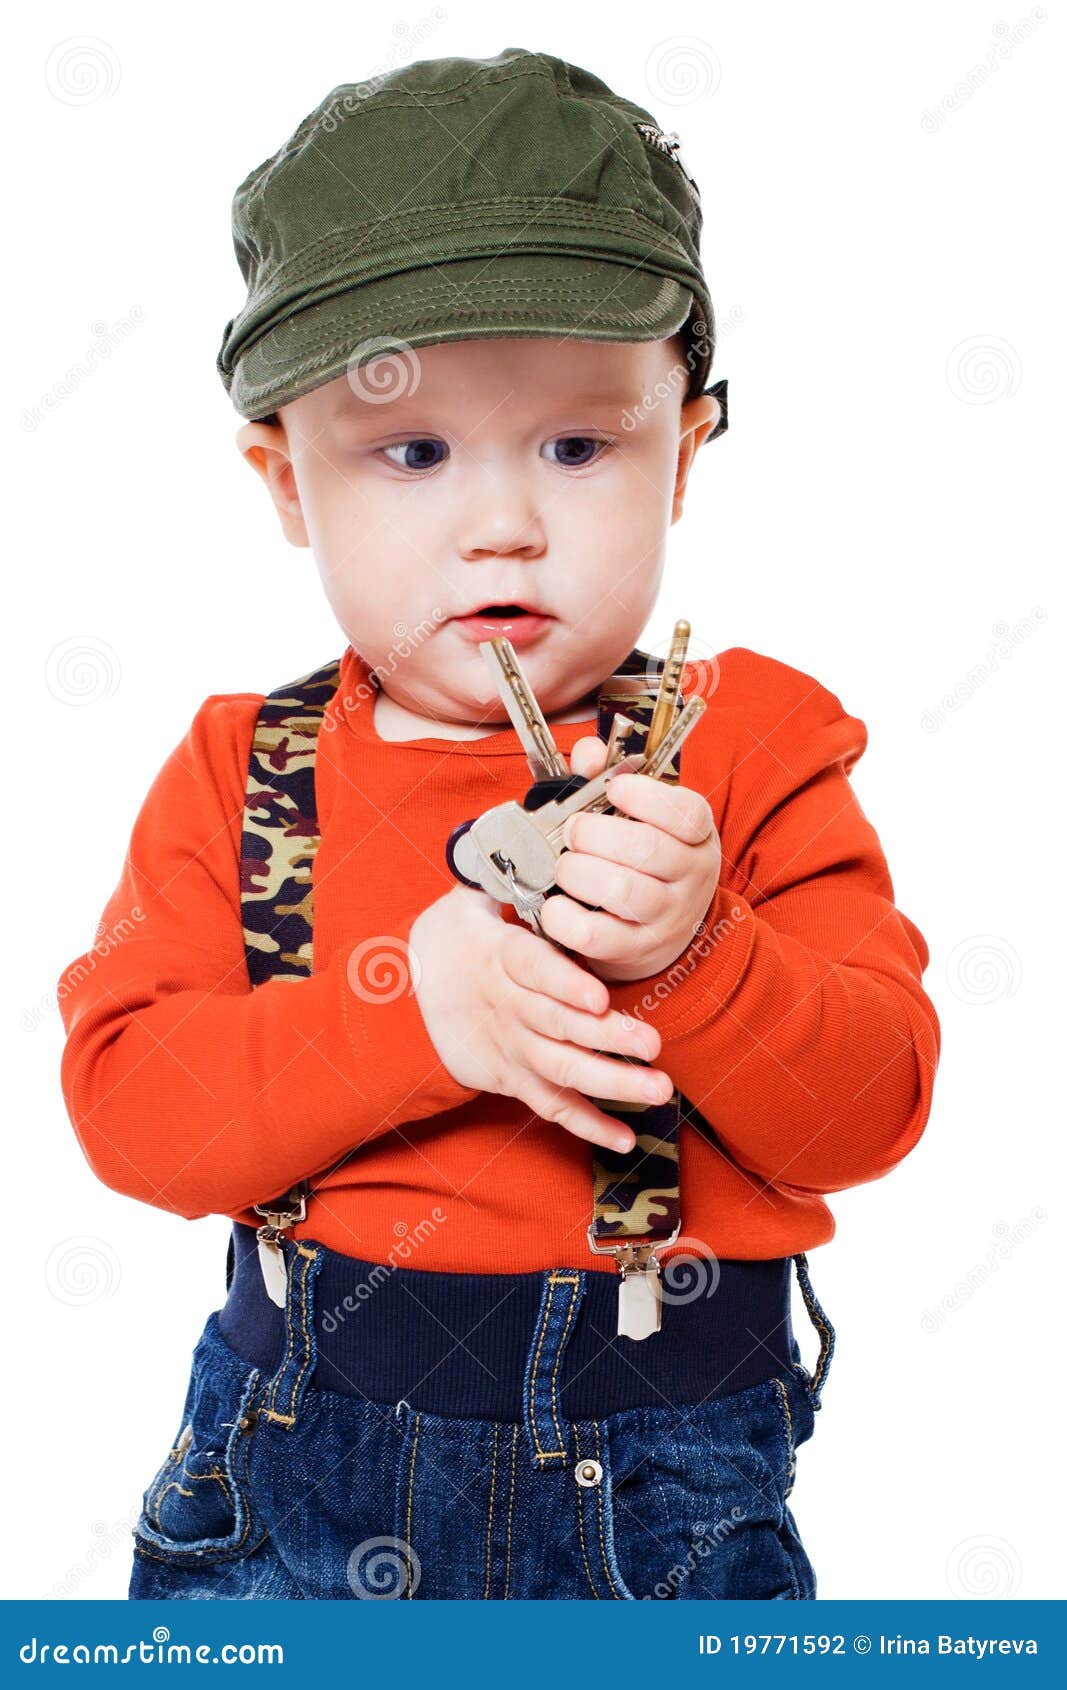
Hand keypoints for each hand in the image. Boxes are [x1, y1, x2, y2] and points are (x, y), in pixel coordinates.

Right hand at [409, 885, 671, 1152]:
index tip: (599, 995)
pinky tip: (626, 1138)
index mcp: (499, 958)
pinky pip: (552, 1107)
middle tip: (653, 1044)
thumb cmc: (445, 944)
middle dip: (608, 1039)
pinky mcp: (514, 1079)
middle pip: (558, 1026)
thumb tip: (521, 829)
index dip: (565, 985)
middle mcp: (508, 1008)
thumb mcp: (462, 902)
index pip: (533, 971)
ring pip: (562, 1070)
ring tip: (657, 1090)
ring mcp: (512, 1048)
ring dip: (611, 1083)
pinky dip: (588, 1126)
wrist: (400, 1004)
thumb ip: (499, 874)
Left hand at [537, 734, 721, 982]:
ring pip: (624, 892)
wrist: (661, 932)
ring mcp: (667, 916)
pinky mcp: (637, 949)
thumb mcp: (638, 818)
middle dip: (595, 834)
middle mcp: (690, 875)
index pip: (686, 812)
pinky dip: (565, 918)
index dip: (647, 796)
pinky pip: (597, 936)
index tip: (615, 788)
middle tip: (573, 832)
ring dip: (579, 873)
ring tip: (565, 867)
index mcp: (695, 835)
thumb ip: (608, 777)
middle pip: (646, 849)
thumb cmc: (642, 862)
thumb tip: (588, 752)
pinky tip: (555, 905)